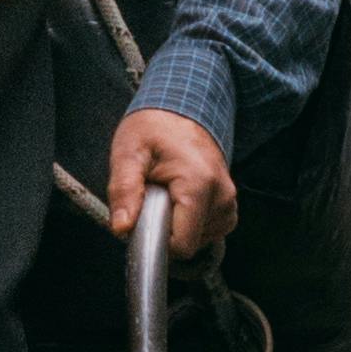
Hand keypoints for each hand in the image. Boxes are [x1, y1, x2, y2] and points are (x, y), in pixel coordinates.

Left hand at [108, 102, 236, 260]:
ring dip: (177, 225)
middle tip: (153, 197)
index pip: (182, 245)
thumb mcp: (128, 153)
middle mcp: (222, 195)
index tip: (143, 216)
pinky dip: (191, 223)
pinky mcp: (229, 204)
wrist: (183, 106)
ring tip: (166, 193)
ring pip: (198, 240)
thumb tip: (121, 228)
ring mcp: (229, 200)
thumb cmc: (154, 127)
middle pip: (189, 243)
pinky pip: (209, 231)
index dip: (156, 240)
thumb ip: (124, 191)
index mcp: (199, 184)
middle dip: (166, 229)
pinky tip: (179, 200)